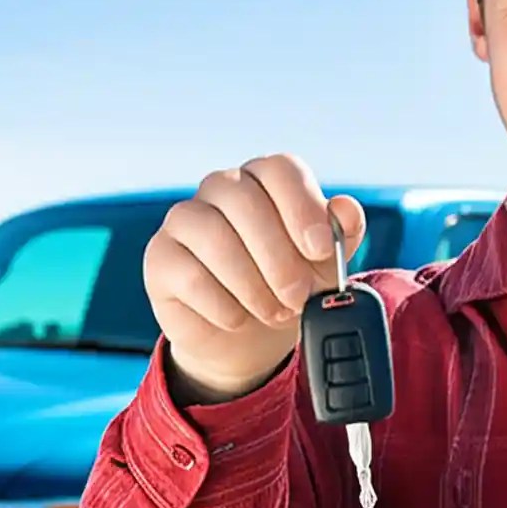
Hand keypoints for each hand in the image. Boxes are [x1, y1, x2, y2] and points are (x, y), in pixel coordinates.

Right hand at [143, 154, 366, 402]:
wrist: (244, 338)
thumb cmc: (285, 288)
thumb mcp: (323, 266)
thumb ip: (340, 234)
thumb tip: (346, 209)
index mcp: (263, 180)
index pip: (279, 169)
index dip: (301, 206)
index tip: (319, 250)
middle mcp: (220, 189)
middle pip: (244, 200)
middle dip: (277, 256)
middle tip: (298, 296)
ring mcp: (184, 220)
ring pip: (213, 235)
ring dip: (251, 283)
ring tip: (273, 312)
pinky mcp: (160, 257)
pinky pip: (189, 273)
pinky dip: (222, 304)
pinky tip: (238, 318)